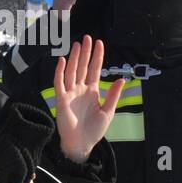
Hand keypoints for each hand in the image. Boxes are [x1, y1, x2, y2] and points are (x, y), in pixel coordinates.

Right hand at [54, 36, 124, 162]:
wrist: (81, 144)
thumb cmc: (94, 130)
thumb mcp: (108, 112)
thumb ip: (113, 95)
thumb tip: (122, 79)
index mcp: (92, 91)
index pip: (95, 70)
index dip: (97, 57)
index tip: (100, 43)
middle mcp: (81, 89)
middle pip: (83, 67)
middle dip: (86, 53)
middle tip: (88, 38)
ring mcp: (70, 93)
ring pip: (72, 71)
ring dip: (74, 58)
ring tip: (77, 44)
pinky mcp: (61, 100)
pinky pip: (59, 83)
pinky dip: (60, 72)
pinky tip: (63, 61)